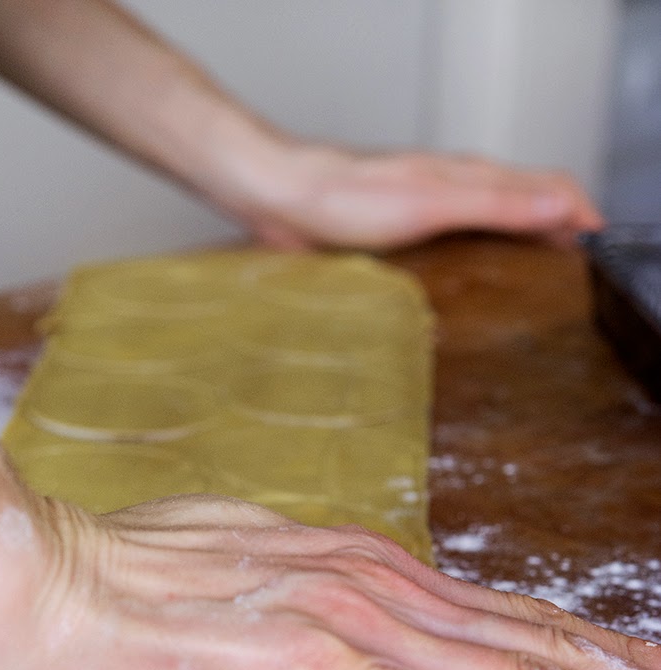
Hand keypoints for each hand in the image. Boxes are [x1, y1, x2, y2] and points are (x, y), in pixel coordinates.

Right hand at [0, 494, 660, 669]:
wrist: (23, 594)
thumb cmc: (91, 597)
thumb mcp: (209, 578)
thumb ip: (272, 602)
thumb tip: (297, 628)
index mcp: (332, 564)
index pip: (471, 609)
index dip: (549, 639)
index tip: (608, 663)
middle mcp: (360, 585)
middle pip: (512, 632)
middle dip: (601, 666)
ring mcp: (351, 631)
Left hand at [233, 143, 603, 251]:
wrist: (281, 198)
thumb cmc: (344, 198)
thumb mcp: (432, 203)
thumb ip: (497, 204)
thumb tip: (561, 205)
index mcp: (469, 177)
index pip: (546, 188)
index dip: (577, 216)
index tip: (597, 250)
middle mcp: (451, 188)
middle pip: (521, 204)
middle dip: (554, 232)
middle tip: (572, 273)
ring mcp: (425, 208)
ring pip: (487, 222)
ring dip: (516, 244)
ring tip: (532, 280)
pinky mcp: (397, 231)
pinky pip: (451, 242)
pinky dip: (475, 258)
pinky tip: (466, 283)